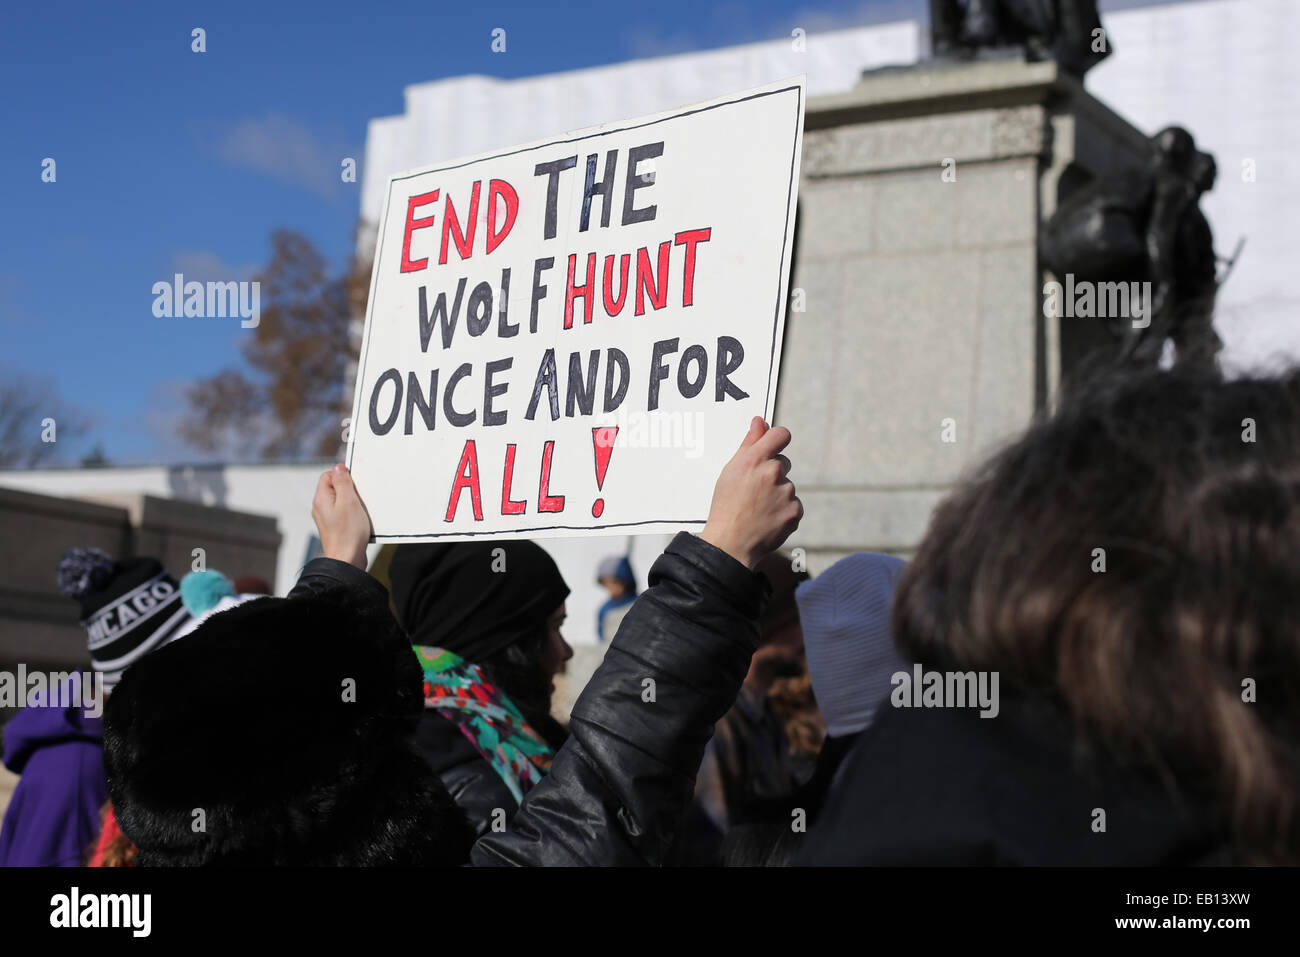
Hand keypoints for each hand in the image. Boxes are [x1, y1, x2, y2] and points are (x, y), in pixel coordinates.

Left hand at [312, 464, 372, 568]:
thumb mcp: (348, 502)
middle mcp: (321, 507)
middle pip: (335, 488)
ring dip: (353, 503)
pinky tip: (360, 522)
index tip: (355, 486)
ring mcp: (327, 518)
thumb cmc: (348, 533)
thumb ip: (342, 482)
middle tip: (358, 500)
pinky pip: (344, 513)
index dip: (343, 476)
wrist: (347, 560)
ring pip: (341, 501)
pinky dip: (353, 514)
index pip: (328, 475)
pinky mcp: (335, 527)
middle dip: (350, 490)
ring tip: (359, 513)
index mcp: (321, 498)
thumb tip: (338, 468)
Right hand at [701, 417, 802, 569]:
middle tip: (753, 490)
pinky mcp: (795, 512)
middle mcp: (773, 473)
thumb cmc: (726, 506)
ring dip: (776, 494)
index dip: (777, 439)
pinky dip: (783, 510)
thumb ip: (749, 443)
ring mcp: (786, 493)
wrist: (731, 543)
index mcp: (755, 460)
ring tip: (757, 508)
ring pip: (787, 486)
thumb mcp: (730, 471)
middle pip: (783, 463)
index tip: (773, 446)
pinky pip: (793, 504)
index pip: (780, 435)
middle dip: (772, 473)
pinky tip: (766, 518)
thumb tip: (760, 421)